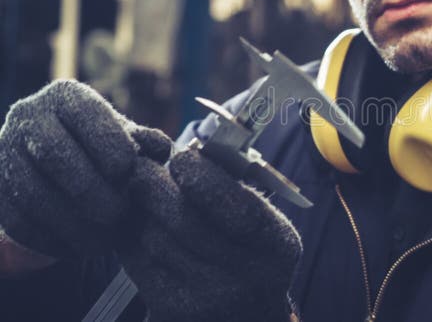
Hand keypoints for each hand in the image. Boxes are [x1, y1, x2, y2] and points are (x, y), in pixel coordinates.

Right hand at [0, 80, 163, 257]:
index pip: (85, 113)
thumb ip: (146, 143)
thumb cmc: (105, 150)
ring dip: (71, 223)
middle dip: (91, 189)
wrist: (60, 170)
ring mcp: (5, 151)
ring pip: (32, 192)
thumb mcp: (127, 140)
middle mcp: (29, 116)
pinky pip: (18, 220)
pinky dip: (50, 239)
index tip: (127, 171)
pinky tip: (78, 248)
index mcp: (67, 96)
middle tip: (118, 214)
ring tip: (103, 240)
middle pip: (54, 154)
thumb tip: (162, 150)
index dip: (108, 143)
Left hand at [119, 135, 301, 321]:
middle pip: (186, 223)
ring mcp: (207, 300)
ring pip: (156, 239)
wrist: (245, 314)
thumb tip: (189, 150)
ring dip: (142, 211)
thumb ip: (233, 187)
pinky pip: (137, 262)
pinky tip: (138, 222)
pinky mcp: (170, 311)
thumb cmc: (250, 251)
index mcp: (276, 247)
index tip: (182, 157)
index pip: (239, 210)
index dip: (205, 179)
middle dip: (157, 186)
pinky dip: (132, 236)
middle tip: (142, 166)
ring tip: (142, 192)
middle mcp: (245, 279)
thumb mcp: (262, 220)